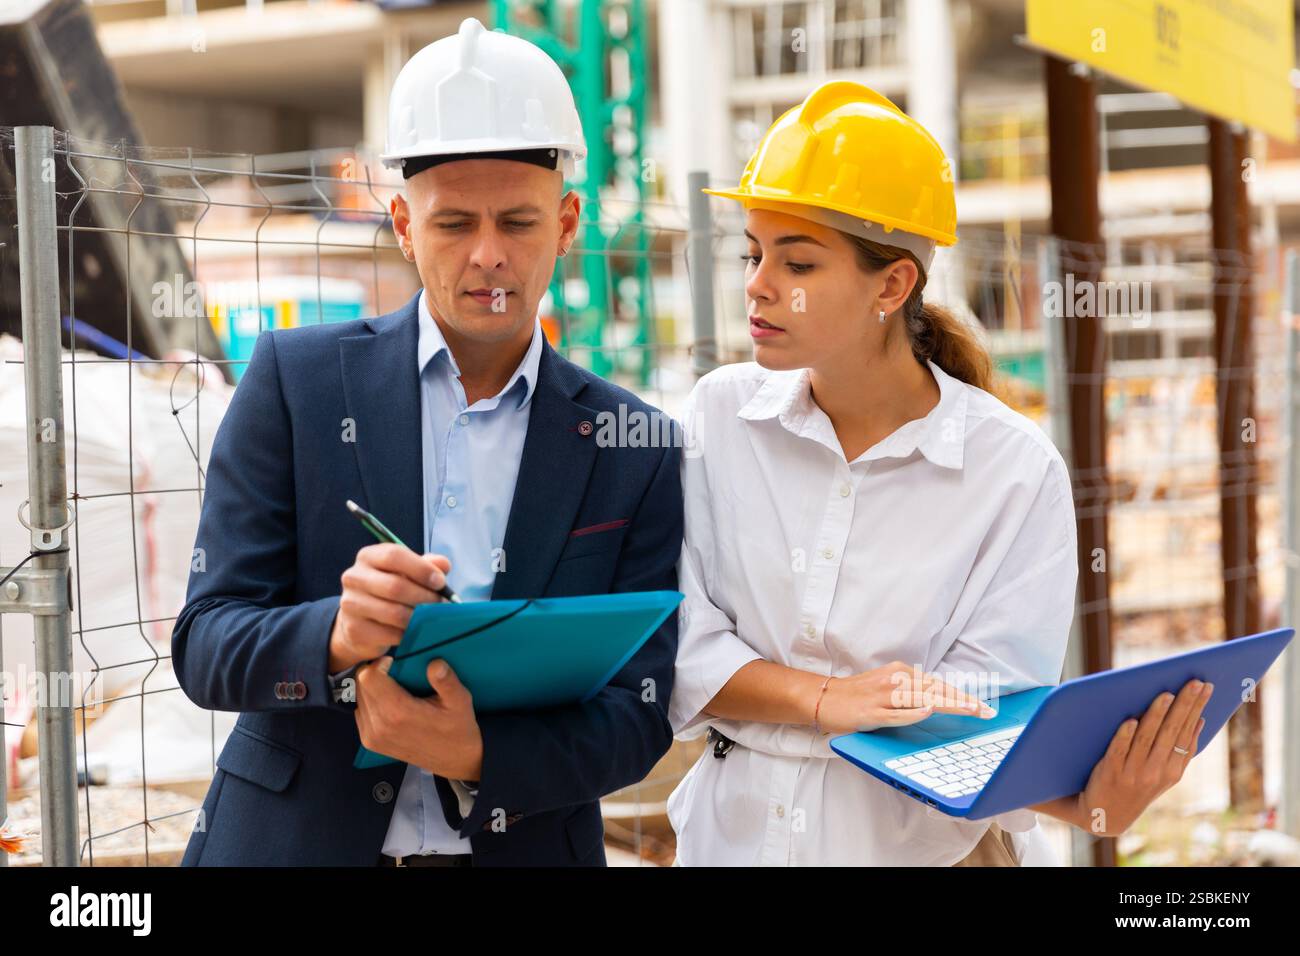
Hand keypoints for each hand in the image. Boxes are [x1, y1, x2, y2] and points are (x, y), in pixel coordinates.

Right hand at [329, 543, 450, 671]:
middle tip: (442, 605)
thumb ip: (426, 565)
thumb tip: (443, 565)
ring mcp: (351, 604)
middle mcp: (354, 577)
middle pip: (395, 586)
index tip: (440, 582)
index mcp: (368, 557)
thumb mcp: (407, 573)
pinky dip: (409, 634)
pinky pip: (390, 634)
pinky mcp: (355, 629)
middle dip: (425, 597)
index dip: (421, 569)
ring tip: (433, 618)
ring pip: (394, 612)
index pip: (394, 556)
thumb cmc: (389, 592)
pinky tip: (416, 631)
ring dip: (419, 617)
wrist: (359, 623)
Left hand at [354, 656, 482, 779]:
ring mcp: (372, 736)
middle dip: (376, 674)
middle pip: (361, 684)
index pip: (368, 677)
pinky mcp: (370, 742)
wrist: (454, 759)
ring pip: (359, 697)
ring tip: (394, 688)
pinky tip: (390, 703)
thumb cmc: (457, 727)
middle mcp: (380, 726)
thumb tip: (435, 664)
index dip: (379, 664)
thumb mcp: (460, 701)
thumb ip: (446, 681)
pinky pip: (360, 711)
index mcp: (399, 712)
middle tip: (396, 673)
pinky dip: (371, 702)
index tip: (394, 663)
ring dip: (372, 687)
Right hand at [815, 660, 996, 734]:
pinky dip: (912, 711)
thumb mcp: (887, 685)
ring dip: (946, 704)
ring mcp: (882, 696)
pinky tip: (927, 710)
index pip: (937, 684)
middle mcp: (893, 680)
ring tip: (969, 710)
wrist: (824, 698)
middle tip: (986, 711)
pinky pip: (895, 712)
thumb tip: (939, 697)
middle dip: (963, 701)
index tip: (982, 706)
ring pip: (920, 698)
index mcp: (900, 672)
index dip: (961, 695)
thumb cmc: (858, 694)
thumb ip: (911, 689)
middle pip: (934, 690)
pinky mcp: (871, 712)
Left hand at [1072, 678, 1212, 836]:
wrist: (1103, 816)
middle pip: (1171, 732)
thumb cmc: (1134, 787)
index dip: (1197, 709)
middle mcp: (1156, 772)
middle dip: (1185, 705)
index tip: (1206, 686)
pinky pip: (1118, 751)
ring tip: (1166, 694)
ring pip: (1147, 739)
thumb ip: (1179, 751)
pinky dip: (1124, 736)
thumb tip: (1199, 720)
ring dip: (1157, 715)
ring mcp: (1133, 772)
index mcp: (1172, 771)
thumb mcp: (1163, 775)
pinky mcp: (1110, 772)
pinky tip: (1130, 721)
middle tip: (1194, 681)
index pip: (1187, 733)